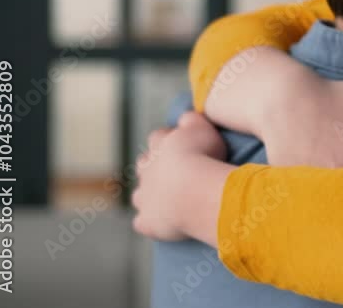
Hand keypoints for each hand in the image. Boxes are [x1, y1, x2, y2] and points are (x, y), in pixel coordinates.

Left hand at [132, 112, 227, 240]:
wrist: (194, 191)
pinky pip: (143, 223)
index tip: (184, 144)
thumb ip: (191, 119)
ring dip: (149, 196)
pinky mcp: (147, 221)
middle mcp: (146, 170)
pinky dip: (150, 222)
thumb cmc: (203, 156)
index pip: (158, 137)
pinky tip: (162, 224)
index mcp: (159, 146)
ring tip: (169, 200)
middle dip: (154, 167)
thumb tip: (184, 118)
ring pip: (140, 195)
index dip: (169, 139)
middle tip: (175, 172)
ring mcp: (145, 197)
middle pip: (143, 164)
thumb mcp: (202, 127)